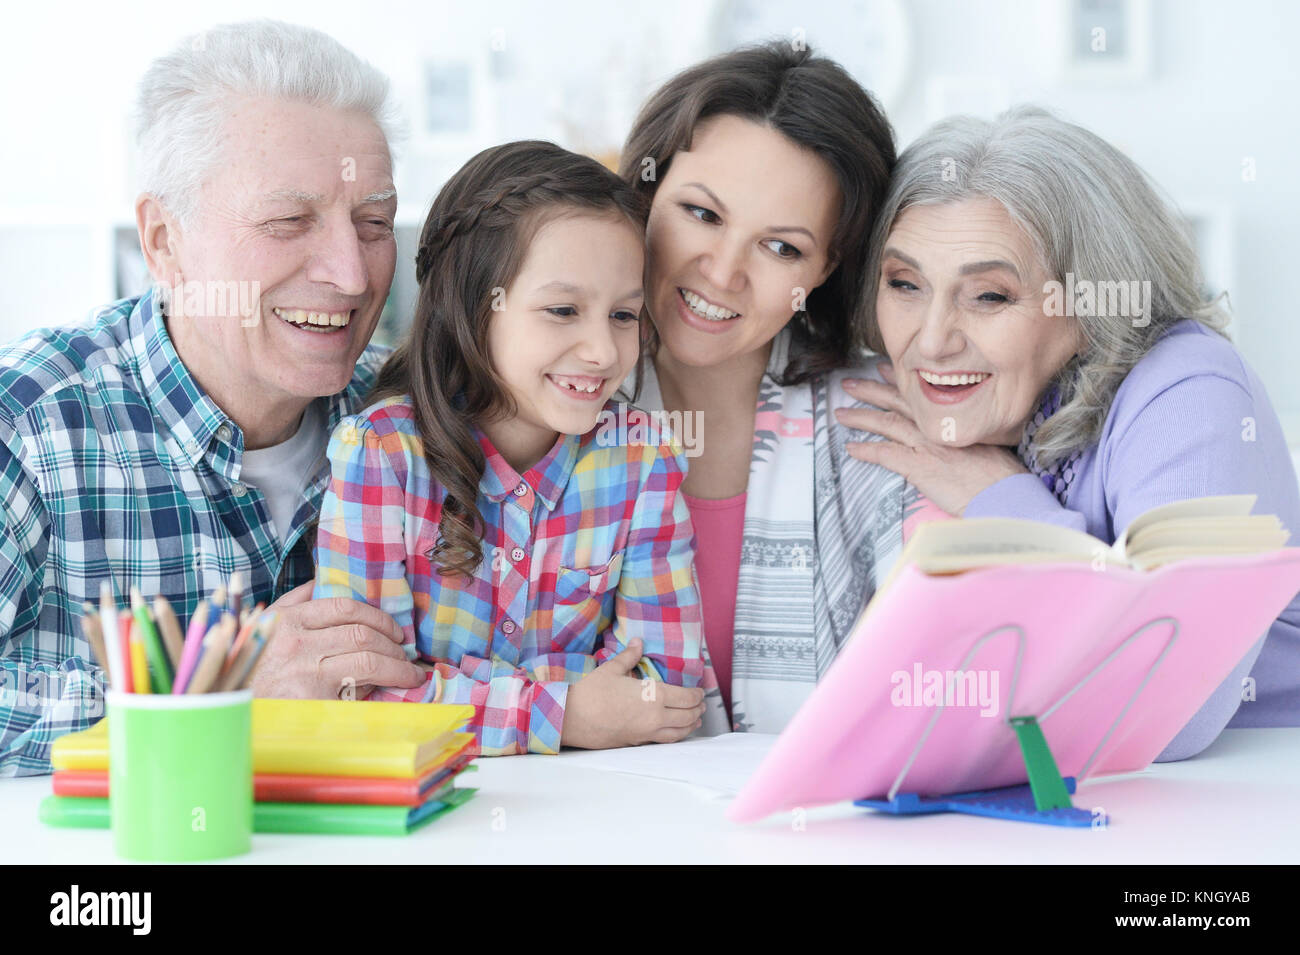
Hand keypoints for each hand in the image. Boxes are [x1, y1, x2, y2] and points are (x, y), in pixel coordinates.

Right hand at [251, 581, 427, 699]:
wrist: (230, 709)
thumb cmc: (252, 668)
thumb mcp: (265, 626)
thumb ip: (294, 600)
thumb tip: (322, 580)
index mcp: (290, 621)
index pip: (346, 608)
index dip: (379, 617)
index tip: (395, 630)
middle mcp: (299, 644)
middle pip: (363, 635)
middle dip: (393, 644)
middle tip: (404, 653)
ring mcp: (306, 674)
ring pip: (368, 662)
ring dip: (397, 667)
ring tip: (408, 672)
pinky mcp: (313, 703)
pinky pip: (357, 692)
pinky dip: (375, 690)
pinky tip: (385, 692)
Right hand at [561, 639, 705, 748]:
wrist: (572, 718)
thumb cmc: (591, 691)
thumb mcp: (611, 668)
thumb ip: (629, 656)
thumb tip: (638, 642)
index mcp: (655, 696)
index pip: (687, 697)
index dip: (697, 694)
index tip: (700, 691)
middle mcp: (656, 717)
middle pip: (688, 716)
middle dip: (698, 710)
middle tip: (702, 705)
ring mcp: (647, 733)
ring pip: (679, 733)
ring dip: (691, 726)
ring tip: (696, 720)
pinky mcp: (637, 742)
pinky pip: (664, 741)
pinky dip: (676, 736)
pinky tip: (675, 732)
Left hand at [835, 366, 1027, 515]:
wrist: (1006, 495)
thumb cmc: (1002, 476)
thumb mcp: (988, 445)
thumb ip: (967, 436)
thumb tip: (958, 437)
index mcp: (953, 418)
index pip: (921, 393)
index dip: (898, 381)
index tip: (883, 369)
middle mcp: (938, 426)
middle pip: (898, 402)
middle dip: (871, 390)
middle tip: (850, 382)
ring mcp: (927, 445)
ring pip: (887, 423)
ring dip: (860, 417)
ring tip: (840, 413)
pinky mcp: (919, 466)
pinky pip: (886, 454)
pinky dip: (867, 451)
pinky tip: (851, 449)